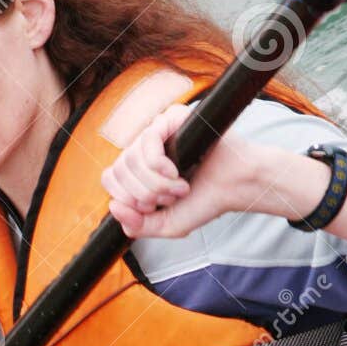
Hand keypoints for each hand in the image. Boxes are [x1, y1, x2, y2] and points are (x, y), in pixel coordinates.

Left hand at [101, 102, 255, 238]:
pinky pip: (147, 140)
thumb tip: (113, 206)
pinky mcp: (172, 119)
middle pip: (119, 170)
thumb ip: (136, 226)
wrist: (236, 186)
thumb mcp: (165, 225)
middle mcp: (144, 148)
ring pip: (131, 158)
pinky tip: (176, 173)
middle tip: (171, 198)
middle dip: (144, 194)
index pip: (110, 177)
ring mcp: (157, 132)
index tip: (152, 207)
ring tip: (181, 187)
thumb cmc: (204, 201)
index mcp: (139, 169)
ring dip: (157, 183)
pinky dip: (157, 165)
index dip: (126, 197)